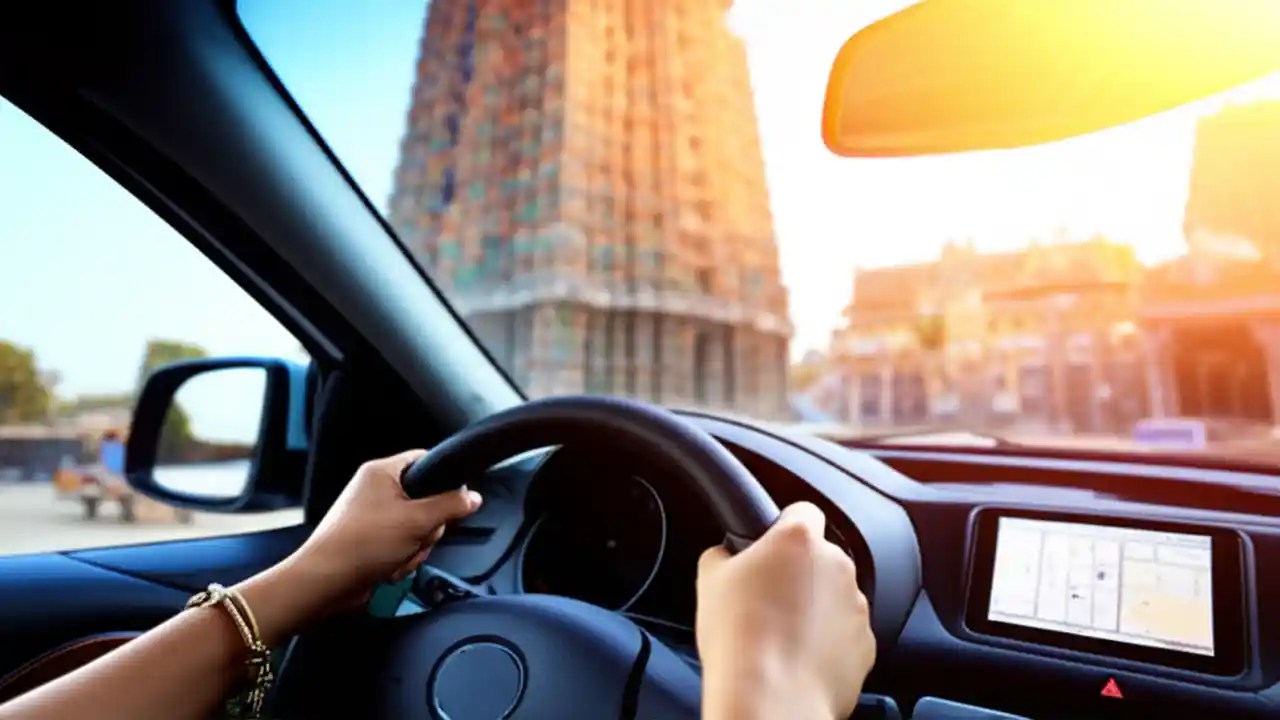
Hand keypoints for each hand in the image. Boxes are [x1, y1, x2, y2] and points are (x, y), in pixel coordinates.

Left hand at [235, 450, 481, 644]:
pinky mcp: (373, 541)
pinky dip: (402, 559)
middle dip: (427, 527)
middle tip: (415, 535)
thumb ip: (450, 506)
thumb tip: (473, 497)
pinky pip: (404, 545)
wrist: (326, 583)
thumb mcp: (416, 521)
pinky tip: (389, 566)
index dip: (444, 480)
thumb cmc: (361, 544)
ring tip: (397, 555)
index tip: (452, 500)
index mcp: (382, 472)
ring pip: (419, 528)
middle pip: (427, 501)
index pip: (425, 461)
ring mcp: (374, 517)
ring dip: (415, 547)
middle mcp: (376, 490)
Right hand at [695, 502, 874, 719]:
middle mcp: (836, 565)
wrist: (770, 697)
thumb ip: (724, 554)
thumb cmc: (739, 638)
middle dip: (798, 574)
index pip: (801, 511)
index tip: (769, 547)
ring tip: (780, 635)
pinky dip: (828, 642)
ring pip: (834, 597)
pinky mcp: (865, 644)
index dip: (782, 527)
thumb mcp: (709, 579)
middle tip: (766, 599)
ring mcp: (856, 606)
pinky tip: (797, 657)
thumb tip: (728, 556)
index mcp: (798, 539)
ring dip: (814, 609)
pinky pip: (845, 634)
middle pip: (819, 557)